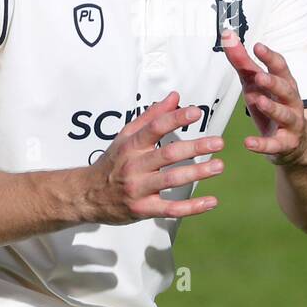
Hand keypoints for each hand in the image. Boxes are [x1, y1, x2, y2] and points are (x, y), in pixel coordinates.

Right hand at [85, 91, 224, 223]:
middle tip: (218, 142)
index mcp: (131, 146)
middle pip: (167, 154)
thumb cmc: (113, 163)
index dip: (176, 119)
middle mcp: (134, 166)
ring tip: (219, 165)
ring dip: (197, 173)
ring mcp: (138, 189)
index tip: (196, 112)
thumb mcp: (126, 136)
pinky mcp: (142, 209)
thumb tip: (175, 96)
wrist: (87, 195)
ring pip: (171, 180)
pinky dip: (192, 207)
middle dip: (195, 147)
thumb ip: (152, 116)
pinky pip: (170, 209)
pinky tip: (211, 201)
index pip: (154, 128)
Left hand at [219, 29, 306, 165]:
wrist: (294, 143)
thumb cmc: (272, 105)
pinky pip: (275, 144)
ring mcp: (291, 123)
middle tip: (259, 76)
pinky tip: (248, 143)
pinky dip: (262, 144)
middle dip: (274, 82)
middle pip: (286, 89)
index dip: (270, 57)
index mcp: (285, 83)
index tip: (257, 47)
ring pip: (285, 115)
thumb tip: (227, 35)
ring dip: (272, 108)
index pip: (281, 67)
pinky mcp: (285, 143)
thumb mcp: (256, 84)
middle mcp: (292, 101)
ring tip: (258, 101)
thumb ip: (243, 62)